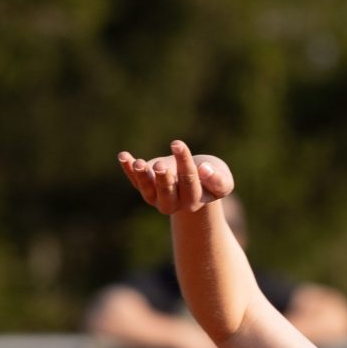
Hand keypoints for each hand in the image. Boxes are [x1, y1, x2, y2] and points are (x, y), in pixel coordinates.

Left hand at [117, 139, 234, 214]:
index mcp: (194, 201)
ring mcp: (157, 196)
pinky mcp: (146, 186)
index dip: (185, 165)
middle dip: (163, 179)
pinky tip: (123, 155)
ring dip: (141, 177)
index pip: (189, 183)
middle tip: (160, 165)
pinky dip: (128, 168)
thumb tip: (204, 170)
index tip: (179, 145)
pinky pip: (135, 180)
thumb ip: (219, 180)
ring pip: (148, 190)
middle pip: (167, 193)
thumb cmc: (211, 177)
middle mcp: (174, 202)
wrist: (197, 179)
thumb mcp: (223, 179)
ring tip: (138, 163)